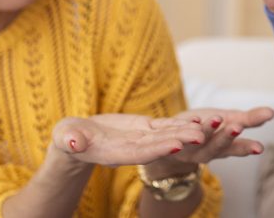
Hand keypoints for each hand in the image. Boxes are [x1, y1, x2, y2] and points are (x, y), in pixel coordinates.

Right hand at [50, 114, 204, 167]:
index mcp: (114, 154)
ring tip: (206, 127)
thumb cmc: (68, 138)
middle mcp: (133, 149)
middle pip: (159, 146)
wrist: (77, 139)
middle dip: (180, 141)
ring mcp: (141, 140)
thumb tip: (74, 143)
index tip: (175, 145)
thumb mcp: (66, 138)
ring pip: (167, 135)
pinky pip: (165, 126)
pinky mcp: (145, 129)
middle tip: (201, 137)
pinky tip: (198, 120)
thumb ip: (70, 141)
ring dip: (187, 132)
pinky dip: (180, 123)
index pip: (139, 153)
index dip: (157, 149)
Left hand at [145, 107, 273, 176]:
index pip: (238, 149)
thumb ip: (250, 119)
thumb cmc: (207, 128)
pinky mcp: (175, 143)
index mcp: (225, 147)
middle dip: (228, 137)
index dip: (247, 148)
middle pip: (219, 147)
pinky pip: (181, 135)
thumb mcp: (231, 120)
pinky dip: (187, 127)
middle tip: (237, 126)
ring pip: (200, 142)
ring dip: (209, 130)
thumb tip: (273, 112)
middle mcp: (209, 151)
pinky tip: (194, 119)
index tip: (260, 148)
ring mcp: (191, 149)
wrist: (174, 138)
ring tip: (217, 118)